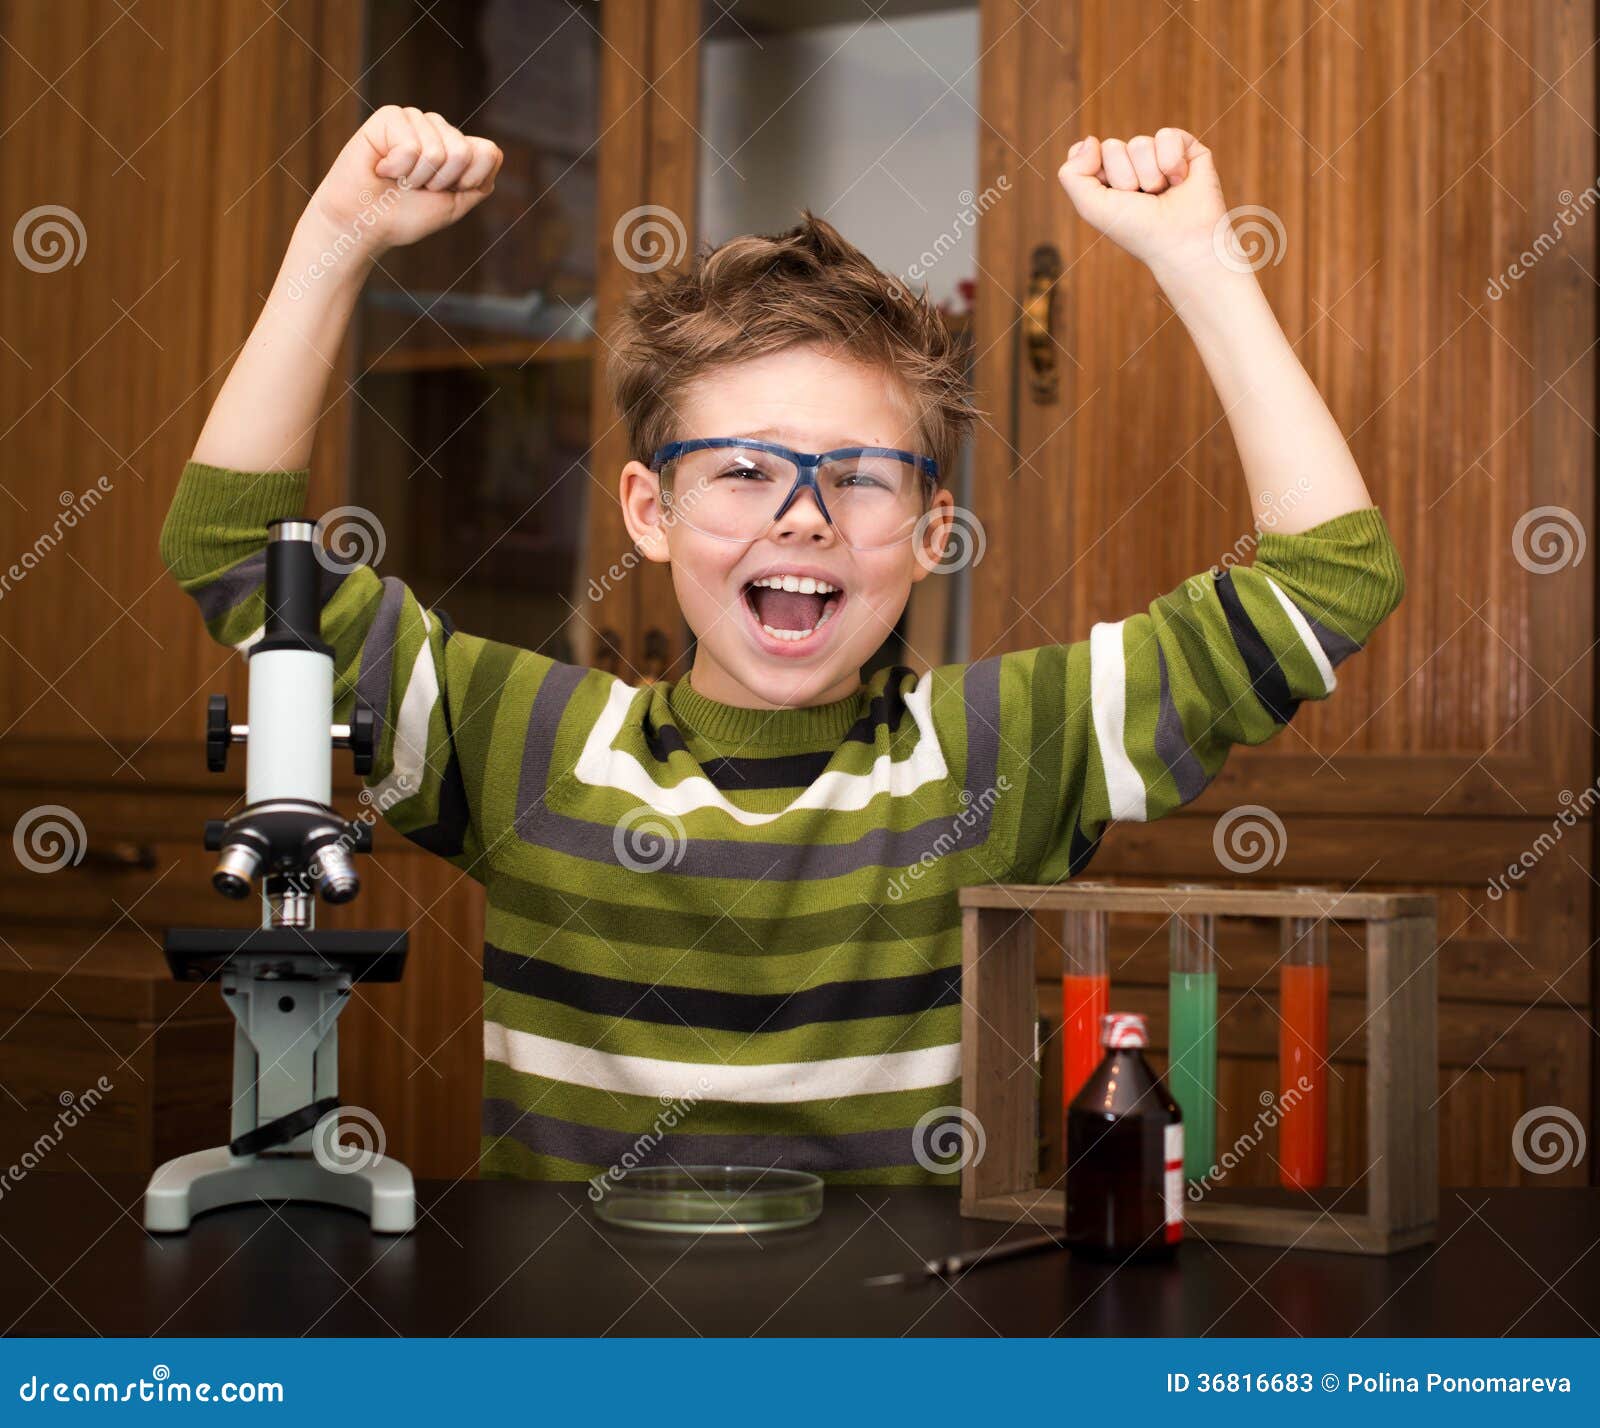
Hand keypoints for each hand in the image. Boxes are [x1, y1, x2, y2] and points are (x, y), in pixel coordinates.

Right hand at [306, 105, 502, 257]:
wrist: (363, 223)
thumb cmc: (404, 216)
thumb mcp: (453, 205)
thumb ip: (480, 182)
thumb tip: (493, 152)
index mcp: (457, 147)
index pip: (488, 152)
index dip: (468, 182)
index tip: (442, 194)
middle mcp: (438, 130)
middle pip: (463, 152)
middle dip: (440, 181)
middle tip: (415, 187)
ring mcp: (415, 120)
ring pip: (437, 151)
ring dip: (416, 177)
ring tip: (398, 178)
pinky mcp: (391, 116)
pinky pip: (411, 147)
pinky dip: (397, 167)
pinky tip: (382, 168)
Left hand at [1057, 129, 1229, 282]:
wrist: (1181, 241)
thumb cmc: (1137, 230)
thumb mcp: (1091, 207)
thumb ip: (1072, 174)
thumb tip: (1090, 139)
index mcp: (1108, 179)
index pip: (1089, 153)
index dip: (1099, 175)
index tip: (1113, 198)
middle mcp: (1132, 166)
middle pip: (1112, 147)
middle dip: (1125, 177)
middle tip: (1142, 201)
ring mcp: (1158, 155)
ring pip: (1139, 143)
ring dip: (1149, 175)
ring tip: (1161, 195)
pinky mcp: (1185, 148)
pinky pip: (1166, 136)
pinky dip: (1171, 162)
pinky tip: (1180, 181)